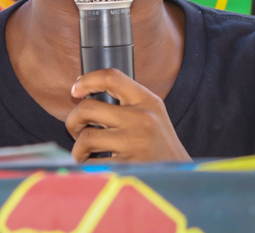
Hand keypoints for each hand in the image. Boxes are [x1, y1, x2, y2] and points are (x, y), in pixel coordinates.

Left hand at [66, 68, 190, 162]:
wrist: (181, 177)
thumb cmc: (158, 144)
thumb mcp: (152, 113)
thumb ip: (127, 101)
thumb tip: (84, 92)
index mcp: (147, 100)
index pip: (112, 77)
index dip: (87, 80)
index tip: (75, 90)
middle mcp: (142, 118)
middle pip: (88, 108)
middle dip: (73, 120)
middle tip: (76, 129)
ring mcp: (136, 143)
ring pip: (86, 138)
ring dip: (78, 148)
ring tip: (83, 152)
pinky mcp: (129, 166)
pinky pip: (93, 163)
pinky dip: (86, 165)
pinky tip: (91, 165)